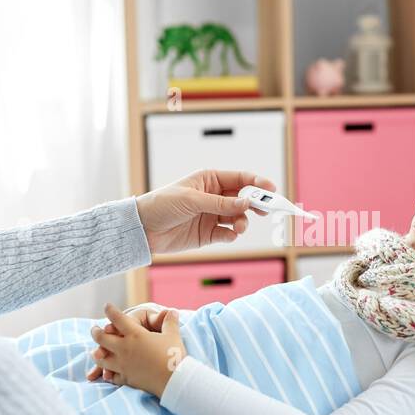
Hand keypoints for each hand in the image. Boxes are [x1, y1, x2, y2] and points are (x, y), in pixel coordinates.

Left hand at [85, 303, 167, 381]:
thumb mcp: (173, 335)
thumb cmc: (174, 356)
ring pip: (101, 359)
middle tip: (94, 329)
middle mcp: (125, 349)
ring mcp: (123, 365)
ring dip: (97, 354)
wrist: (174, 380)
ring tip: (96, 352)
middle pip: (101, 338)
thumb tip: (173, 312)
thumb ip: (170, 322)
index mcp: (135, 335)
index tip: (106, 306)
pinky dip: (109, 374)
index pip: (118, 319)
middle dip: (95, 332)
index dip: (110, 311)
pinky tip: (108, 373)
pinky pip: (111, 376)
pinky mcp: (126, 378)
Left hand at [135, 169, 277, 254]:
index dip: (258, 183)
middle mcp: (214, 197)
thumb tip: (247, 202)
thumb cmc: (162, 204)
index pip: (240, 179)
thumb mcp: (192, 200)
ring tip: (240, 227)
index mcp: (210, 180)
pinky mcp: (208, 234)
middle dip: (256, 204)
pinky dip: (232, 235)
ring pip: (238, 217)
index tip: (271, 189)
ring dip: (243, 221)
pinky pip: (228, 234)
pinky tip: (230, 235)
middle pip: (244, 198)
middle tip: (266, 211)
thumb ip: (221, 203)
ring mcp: (212, 216)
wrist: (143, 229)